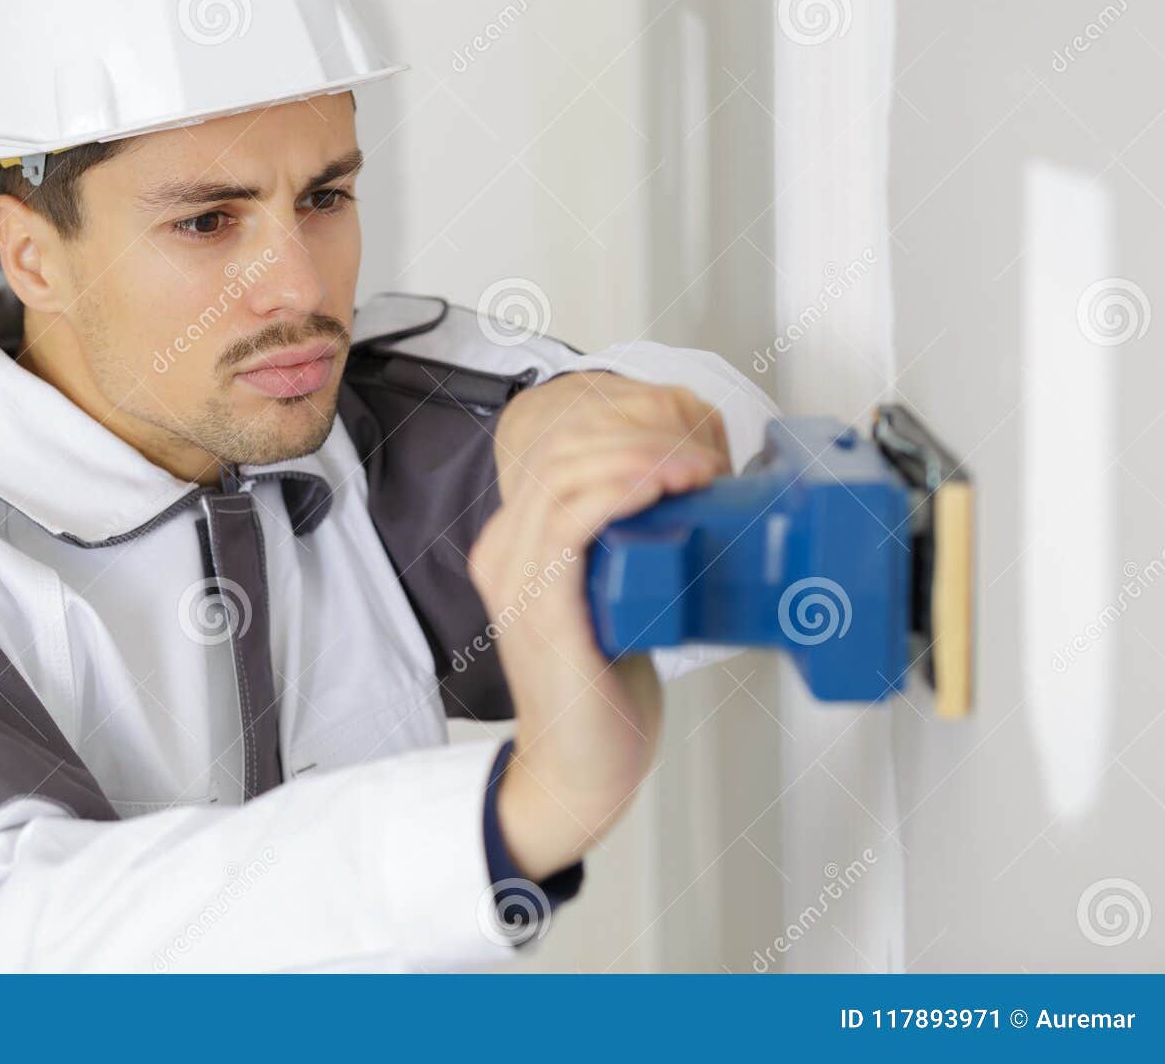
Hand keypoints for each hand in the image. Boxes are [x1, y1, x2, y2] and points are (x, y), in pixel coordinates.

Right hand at [471, 373, 730, 881]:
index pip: (557, 453)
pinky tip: (657, 487)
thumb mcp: (609, 604)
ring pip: (563, 475)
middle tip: (702, 457)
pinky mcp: (540, 607)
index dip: (623, 432)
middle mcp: (504, 554)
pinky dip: (616, 492)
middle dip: (637, 436)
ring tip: (694, 469)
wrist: (579, 774)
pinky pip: (568, 523)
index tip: (688, 448)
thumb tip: (689, 514)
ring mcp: (517, 579)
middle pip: (559, 452)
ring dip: (638, 458)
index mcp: (515, 547)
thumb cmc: (600, 700)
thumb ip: (625, 557)